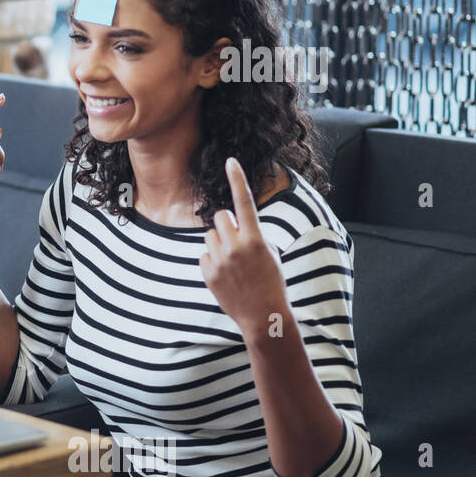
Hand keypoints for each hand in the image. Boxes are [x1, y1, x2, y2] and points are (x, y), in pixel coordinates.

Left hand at [200, 158, 289, 336]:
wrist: (263, 316)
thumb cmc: (271, 281)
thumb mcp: (270, 253)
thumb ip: (252, 235)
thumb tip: (234, 224)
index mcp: (256, 239)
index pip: (245, 202)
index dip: (237, 179)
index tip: (230, 161)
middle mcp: (236, 246)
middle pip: (220, 216)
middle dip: (227, 223)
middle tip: (237, 240)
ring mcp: (220, 260)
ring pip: (210, 235)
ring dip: (219, 242)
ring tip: (233, 261)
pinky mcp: (208, 272)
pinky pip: (204, 254)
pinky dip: (212, 260)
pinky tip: (226, 274)